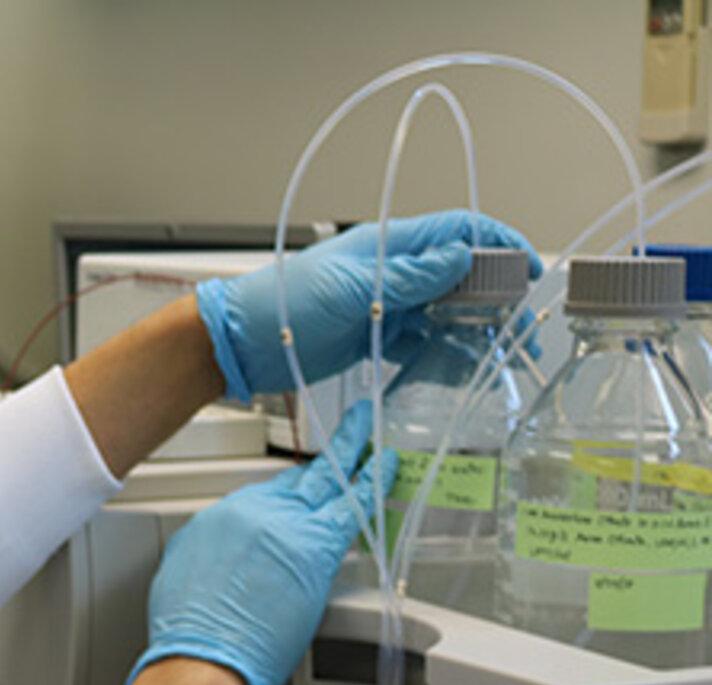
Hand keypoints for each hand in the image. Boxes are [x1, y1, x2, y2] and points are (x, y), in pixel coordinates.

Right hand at [129, 400, 387, 684]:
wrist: (200, 658)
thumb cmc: (190, 635)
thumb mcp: (183, 576)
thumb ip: (212, 555)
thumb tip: (228, 558)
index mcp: (220, 520)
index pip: (266, 494)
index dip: (292, 486)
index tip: (303, 481)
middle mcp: (251, 513)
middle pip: (297, 477)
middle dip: (325, 455)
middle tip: (346, 432)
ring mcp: (284, 527)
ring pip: (326, 481)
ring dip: (350, 455)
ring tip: (366, 436)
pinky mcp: (315, 549)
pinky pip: (351, 506)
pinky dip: (370, 483)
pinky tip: (384, 468)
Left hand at [197, 212, 541, 401]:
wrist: (243, 342)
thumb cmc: (283, 303)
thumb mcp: (352, 288)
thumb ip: (410, 276)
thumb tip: (462, 256)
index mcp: (389, 245)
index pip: (458, 232)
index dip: (498, 244)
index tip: (528, 269)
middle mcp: (392, 272)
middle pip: (460, 273)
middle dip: (496, 294)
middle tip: (522, 324)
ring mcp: (386, 304)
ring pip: (445, 309)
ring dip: (474, 326)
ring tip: (501, 350)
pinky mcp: (375, 335)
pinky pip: (421, 340)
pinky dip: (443, 351)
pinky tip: (462, 366)